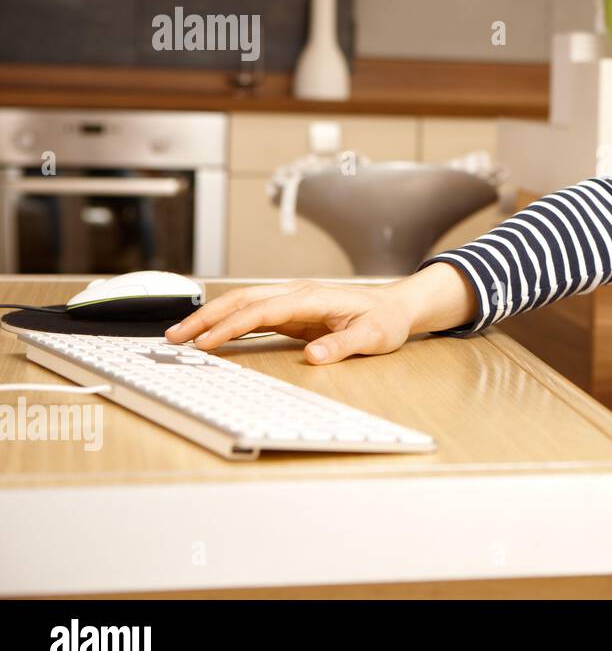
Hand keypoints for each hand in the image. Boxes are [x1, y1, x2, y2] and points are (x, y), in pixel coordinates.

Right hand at [164, 263, 476, 363]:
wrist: (397, 306)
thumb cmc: (386, 319)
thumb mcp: (373, 336)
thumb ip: (343, 345)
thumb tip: (314, 356)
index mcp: (312, 298)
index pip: (262, 310)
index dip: (232, 326)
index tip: (206, 343)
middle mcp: (297, 294)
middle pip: (242, 300)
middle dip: (206, 317)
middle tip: (175, 336)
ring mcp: (292, 301)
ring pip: (243, 303)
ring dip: (212, 317)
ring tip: (181, 335)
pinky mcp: (291, 311)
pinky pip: (253, 314)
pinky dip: (228, 322)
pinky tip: (210, 335)